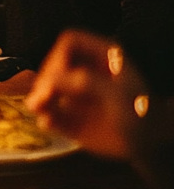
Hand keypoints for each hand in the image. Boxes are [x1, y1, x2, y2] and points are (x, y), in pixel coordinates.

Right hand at [26, 30, 145, 157]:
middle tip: (43, 97)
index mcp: (100, 56)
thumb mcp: (118, 93)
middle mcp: (84, 71)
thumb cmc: (142, 113)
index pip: (70, 43)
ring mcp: (75, 94)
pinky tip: (48, 124)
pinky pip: (50, 114)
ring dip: (38, 98)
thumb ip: (87, 83)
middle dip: (45, 80)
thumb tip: (53, 81)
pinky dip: (45, 117)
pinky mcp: (70, 116)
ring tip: (38, 108)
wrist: (151, 145)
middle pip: (53, 65)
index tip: (56, 77)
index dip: (59, 56)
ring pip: (46, 88)